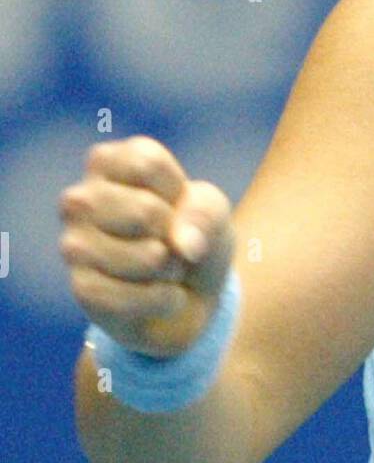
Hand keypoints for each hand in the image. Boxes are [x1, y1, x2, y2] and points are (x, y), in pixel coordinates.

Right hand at [60, 136, 235, 358]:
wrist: (191, 291)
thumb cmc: (193, 232)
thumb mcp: (211, 209)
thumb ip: (203, 212)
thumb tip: (180, 246)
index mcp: (108, 163)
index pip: (147, 164)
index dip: (179, 191)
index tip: (177, 203)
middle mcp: (81, 199)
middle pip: (144, 211)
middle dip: (174, 233)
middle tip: (170, 239)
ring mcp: (74, 244)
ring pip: (137, 258)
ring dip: (170, 268)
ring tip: (167, 267)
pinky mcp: (81, 288)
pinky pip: (127, 296)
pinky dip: (160, 299)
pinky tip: (163, 295)